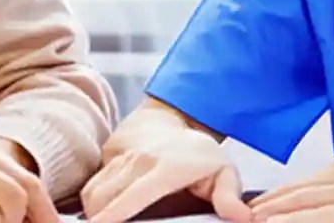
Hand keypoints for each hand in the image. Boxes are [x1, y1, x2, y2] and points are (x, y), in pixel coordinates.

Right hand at [80, 128, 249, 222]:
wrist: (167, 121)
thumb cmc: (197, 154)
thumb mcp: (222, 171)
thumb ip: (229, 196)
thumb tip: (243, 218)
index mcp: (166, 169)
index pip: (136, 193)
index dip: (116, 212)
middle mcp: (139, 162)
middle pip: (105, 196)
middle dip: (99, 217)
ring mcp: (120, 160)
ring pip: (94, 192)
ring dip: (94, 212)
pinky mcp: (106, 161)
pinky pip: (91, 186)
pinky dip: (92, 204)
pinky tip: (101, 215)